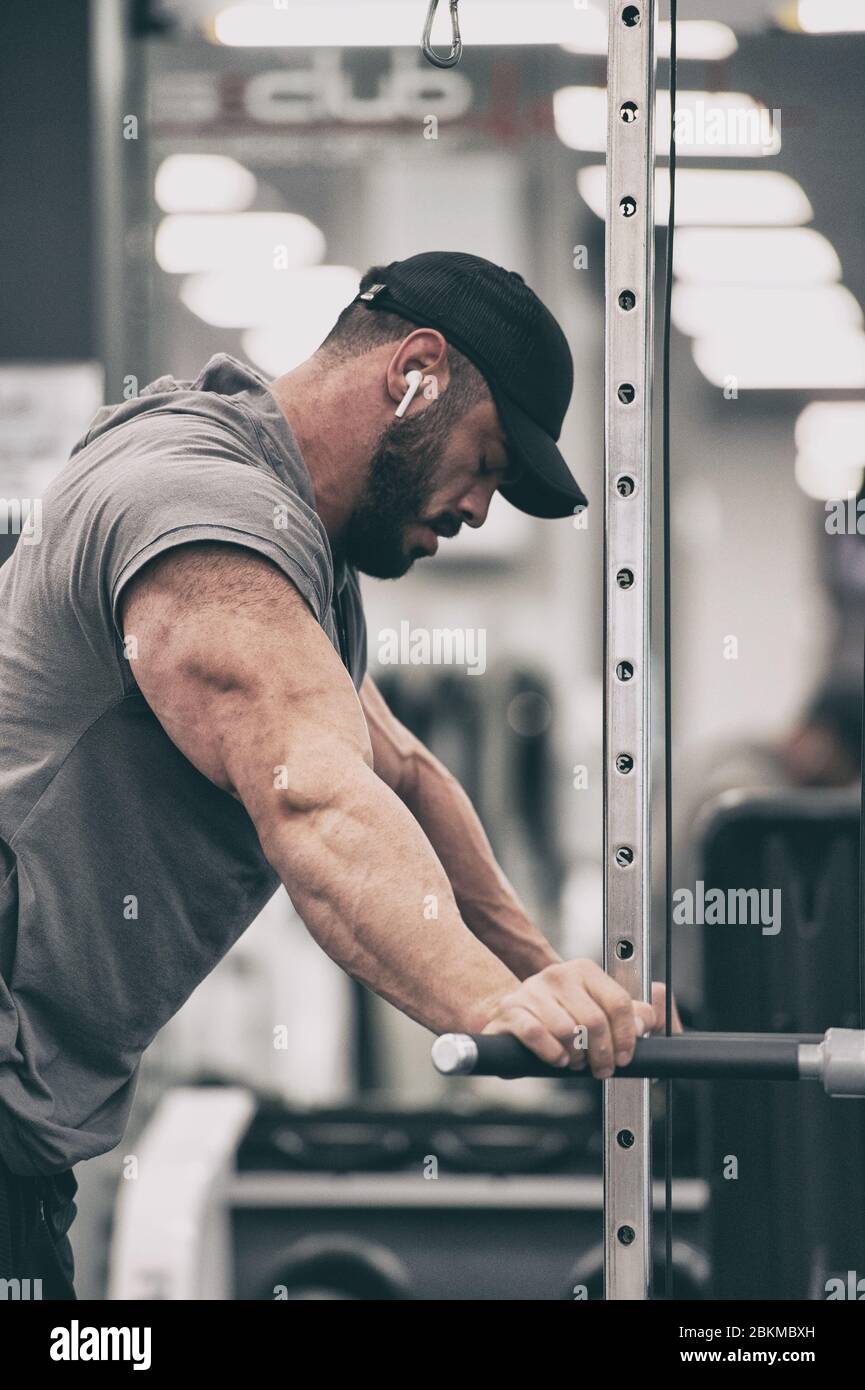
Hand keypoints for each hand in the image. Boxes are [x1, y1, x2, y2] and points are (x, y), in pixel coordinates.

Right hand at [481, 960, 680, 1077]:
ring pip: (568, 1030)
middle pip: (595, 1021)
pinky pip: (538, 1034)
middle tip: (600, 1067)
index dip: (626, 1036)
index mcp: (583, 971)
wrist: (514, 1018)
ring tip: (575, 1060)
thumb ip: (628, 1014)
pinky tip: (557, 1058)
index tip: (625, 1056)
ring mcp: (532, 990)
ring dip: (576, 1056)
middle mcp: (558, 975)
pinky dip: (552, 1053)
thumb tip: (649, 1019)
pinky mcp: (511, 1009)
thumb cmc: (559, 1017)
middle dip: (602, 1053)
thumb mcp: (595, 1011)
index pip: (618, 1002)